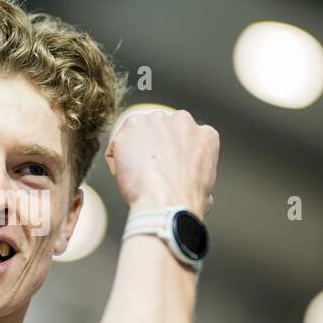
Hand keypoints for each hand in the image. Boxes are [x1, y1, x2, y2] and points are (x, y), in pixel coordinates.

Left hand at [104, 108, 219, 215]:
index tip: (166, 168)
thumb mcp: (207, 188)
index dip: (173, 154)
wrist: (166, 203)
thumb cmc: (185, 202)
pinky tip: (123, 175)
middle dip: (154, 145)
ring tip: (136, 174)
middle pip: (162, 129)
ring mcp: (157, 120)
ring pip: (139, 131)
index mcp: (205, 135)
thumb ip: (199, 176)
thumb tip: (196, 187)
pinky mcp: (133, 124)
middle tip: (148, 169)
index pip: (185, 137)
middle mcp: (183, 120)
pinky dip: (116, 158)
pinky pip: (118, 142)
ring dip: (134, 149)